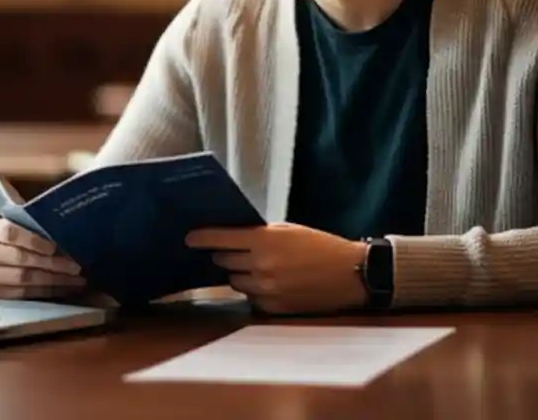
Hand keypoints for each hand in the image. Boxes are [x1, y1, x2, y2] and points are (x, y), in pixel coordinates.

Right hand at [0, 219, 86, 299]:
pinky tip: (66, 288)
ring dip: (54, 280)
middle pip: (20, 259)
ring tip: (76, 279)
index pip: (11, 233)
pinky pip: (25, 294)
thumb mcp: (26, 226)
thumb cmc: (20, 237)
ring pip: (24, 279)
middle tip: (75, 266)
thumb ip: (40, 226)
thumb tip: (69, 230)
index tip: (54, 247)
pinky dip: (48, 291)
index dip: (34, 241)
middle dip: (51, 264)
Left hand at [185, 222, 367, 314]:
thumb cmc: (320, 246)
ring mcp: (265, 289)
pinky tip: (273, 283)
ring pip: (235, 281)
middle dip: (225, 255)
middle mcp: (261, 266)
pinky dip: (255, 290)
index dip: (202, 238)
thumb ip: (259, 234)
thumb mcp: (288, 230)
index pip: (221, 239)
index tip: (189, 238)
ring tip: (261, 267)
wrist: (348, 274)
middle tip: (233, 251)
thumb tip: (230, 237)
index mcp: (264, 241)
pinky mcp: (272, 308)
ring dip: (240, 274)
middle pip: (223, 261)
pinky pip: (250, 297)